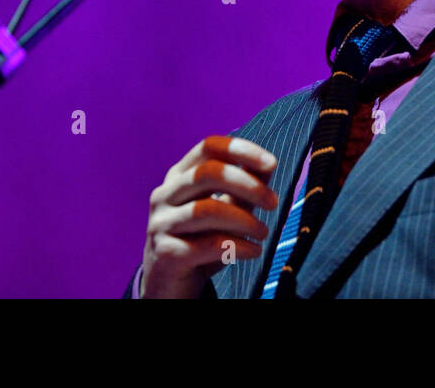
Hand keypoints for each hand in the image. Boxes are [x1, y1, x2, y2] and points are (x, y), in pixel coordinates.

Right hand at [141, 135, 278, 297]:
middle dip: (248, 185)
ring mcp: (160, 224)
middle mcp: (164, 195)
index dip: (241, 150)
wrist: (169, 286)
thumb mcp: (225, 210)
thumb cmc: (201, 241)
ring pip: (207, 210)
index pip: (208, 147)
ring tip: (263, 233)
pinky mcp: (165, 254)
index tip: (271, 163)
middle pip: (208, 173)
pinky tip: (254, 251)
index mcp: (178, 176)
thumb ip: (243, 188)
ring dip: (245, 221)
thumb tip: (267, 166)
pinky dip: (238, 246)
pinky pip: (208, 245)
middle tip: (273, 203)